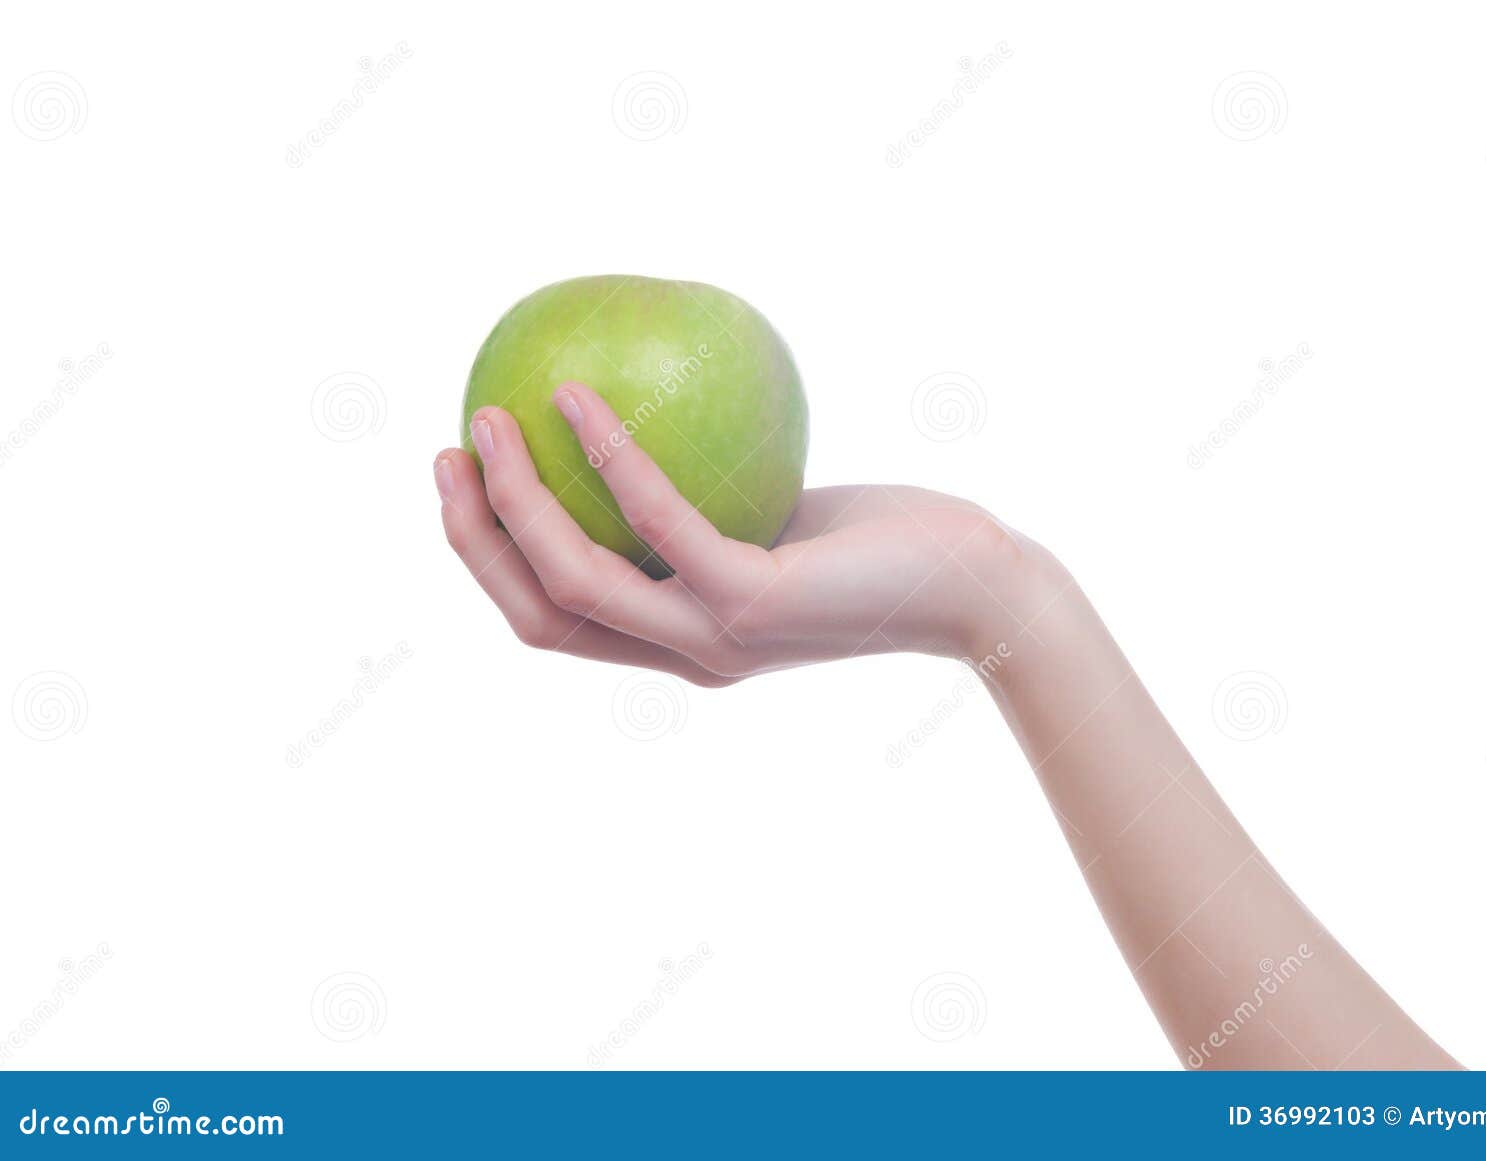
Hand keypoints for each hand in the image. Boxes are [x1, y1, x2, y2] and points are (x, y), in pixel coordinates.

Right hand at [433, 383, 1063, 685]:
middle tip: (446, 453)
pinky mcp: (752, 605)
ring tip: (490, 418)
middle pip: (537, 614)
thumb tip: (647, 409)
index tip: (463, 481)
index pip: (554, 619)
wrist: (976, 588)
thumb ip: (709, 497)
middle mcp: (685, 656)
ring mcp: (714, 639)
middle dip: (472, 541)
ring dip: (515, 501)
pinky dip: (608, 457)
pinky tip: (580, 396)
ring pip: (574, 580)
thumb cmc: (882, 545)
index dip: (488, 561)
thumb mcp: (777, 515)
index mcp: (680, 643)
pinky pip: (657, 523)